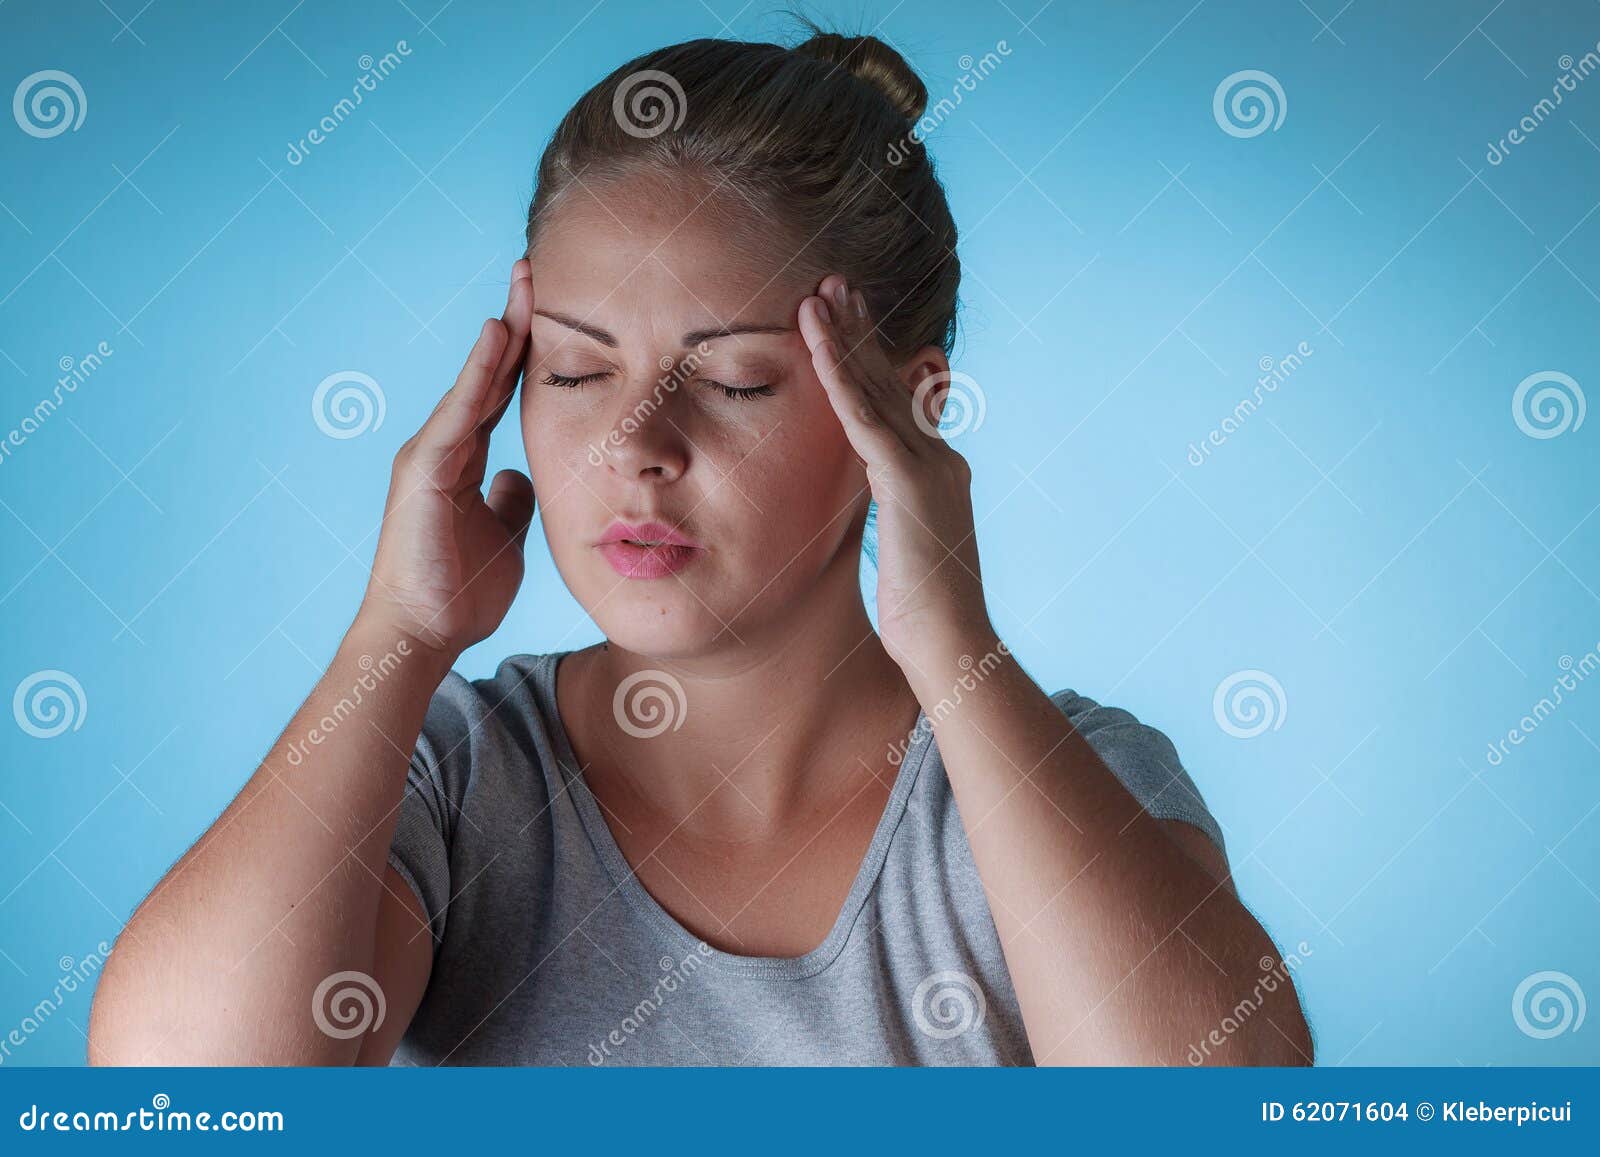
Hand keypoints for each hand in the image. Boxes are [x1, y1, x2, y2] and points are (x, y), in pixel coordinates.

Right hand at [357, 259, 535, 657]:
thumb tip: (524, 478)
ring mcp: (431, 454)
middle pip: (488, 373)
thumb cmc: (458, 593)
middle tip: (536, 269)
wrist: (421, 634)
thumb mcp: (504, 537)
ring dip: (502, 333)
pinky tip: (498, 337)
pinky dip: (478, 373)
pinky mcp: (424, 470)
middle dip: (515, 322)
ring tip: (524, 285)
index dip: (526, 352)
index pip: (501, 391)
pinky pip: (460, 411)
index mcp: (466, 459)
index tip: (553, 307)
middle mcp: (445, 446)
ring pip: (474, 381)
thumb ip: (512, 502)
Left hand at [797, 273, 991, 667]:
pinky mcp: (909, 483)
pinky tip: (818, 345)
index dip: (870, 358)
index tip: (845, 320)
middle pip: (891, 381)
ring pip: (877, 389)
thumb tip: (878, 486)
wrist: (950, 644)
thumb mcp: (906, 547)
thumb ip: (894, 506)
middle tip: (833, 284)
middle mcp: (940, 458)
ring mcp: (929, 467)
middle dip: (860, 330)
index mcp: (938, 472)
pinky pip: (865, 420)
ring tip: (818, 296)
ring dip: (844, 338)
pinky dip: (840, 378)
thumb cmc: (924, 614)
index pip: (898, 402)